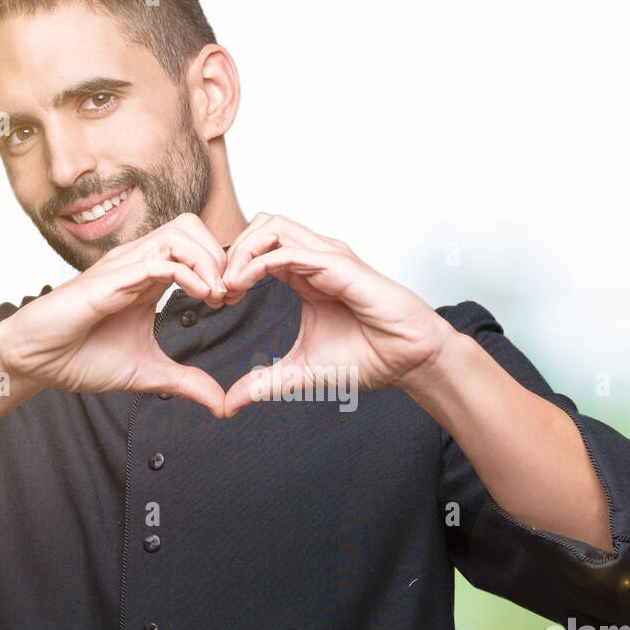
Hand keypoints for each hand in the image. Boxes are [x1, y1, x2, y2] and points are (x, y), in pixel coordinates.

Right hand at [0, 213, 229, 416]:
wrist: (36, 361)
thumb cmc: (80, 357)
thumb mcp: (147, 373)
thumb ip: (186, 382)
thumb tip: (221, 404)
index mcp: (148, 277)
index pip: (195, 246)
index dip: (221, 267)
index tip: (231, 301)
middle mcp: (137, 263)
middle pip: (192, 226)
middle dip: (220, 256)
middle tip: (230, 294)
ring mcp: (123, 267)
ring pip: (179, 233)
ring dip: (208, 261)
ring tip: (216, 296)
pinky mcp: (110, 279)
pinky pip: (158, 260)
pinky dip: (188, 274)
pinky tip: (201, 298)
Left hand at [220, 213, 458, 416]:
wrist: (410, 361)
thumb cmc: (370, 357)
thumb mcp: (302, 372)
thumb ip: (264, 382)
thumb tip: (228, 404)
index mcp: (306, 275)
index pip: (259, 249)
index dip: (232, 267)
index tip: (218, 300)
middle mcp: (316, 258)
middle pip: (260, 225)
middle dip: (231, 251)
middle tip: (218, 289)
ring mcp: (328, 258)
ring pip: (272, 226)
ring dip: (241, 252)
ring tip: (228, 286)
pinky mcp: (340, 267)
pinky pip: (289, 251)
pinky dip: (259, 263)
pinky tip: (243, 286)